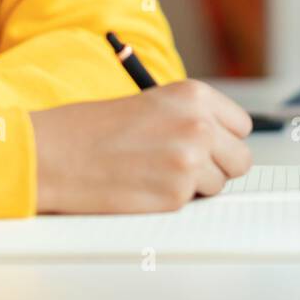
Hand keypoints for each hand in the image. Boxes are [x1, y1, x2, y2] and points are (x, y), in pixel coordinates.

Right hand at [28, 80, 253, 213]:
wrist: (57, 152)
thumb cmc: (98, 129)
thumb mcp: (156, 104)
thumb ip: (195, 118)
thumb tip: (226, 145)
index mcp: (196, 95)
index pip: (241, 127)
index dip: (222, 140)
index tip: (205, 145)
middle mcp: (200, 124)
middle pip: (240, 159)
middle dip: (216, 166)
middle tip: (182, 166)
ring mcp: (190, 160)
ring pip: (218, 185)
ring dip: (194, 186)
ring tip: (154, 172)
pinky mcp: (176, 194)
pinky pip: (192, 203)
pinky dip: (172, 200)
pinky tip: (144, 185)